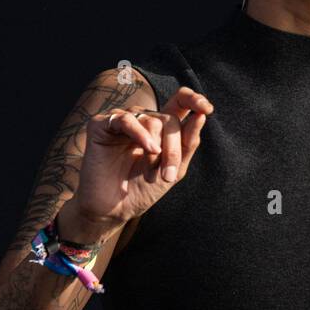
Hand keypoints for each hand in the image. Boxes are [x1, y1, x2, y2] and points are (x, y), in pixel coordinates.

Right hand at [71, 86, 212, 228]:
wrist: (113, 210)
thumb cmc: (143, 189)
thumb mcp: (175, 169)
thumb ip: (188, 143)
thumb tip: (202, 115)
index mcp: (161, 126)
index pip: (180, 100)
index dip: (194, 99)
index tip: (207, 110)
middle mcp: (142, 118)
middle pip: (169, 119)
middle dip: (174, 149)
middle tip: (168, 176)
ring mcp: (121, 119)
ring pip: (152, 121)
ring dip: (157, 151)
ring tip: (152, 175)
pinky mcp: (102, 124)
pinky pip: (127, 120)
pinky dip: (141, 135)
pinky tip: (149, 149)